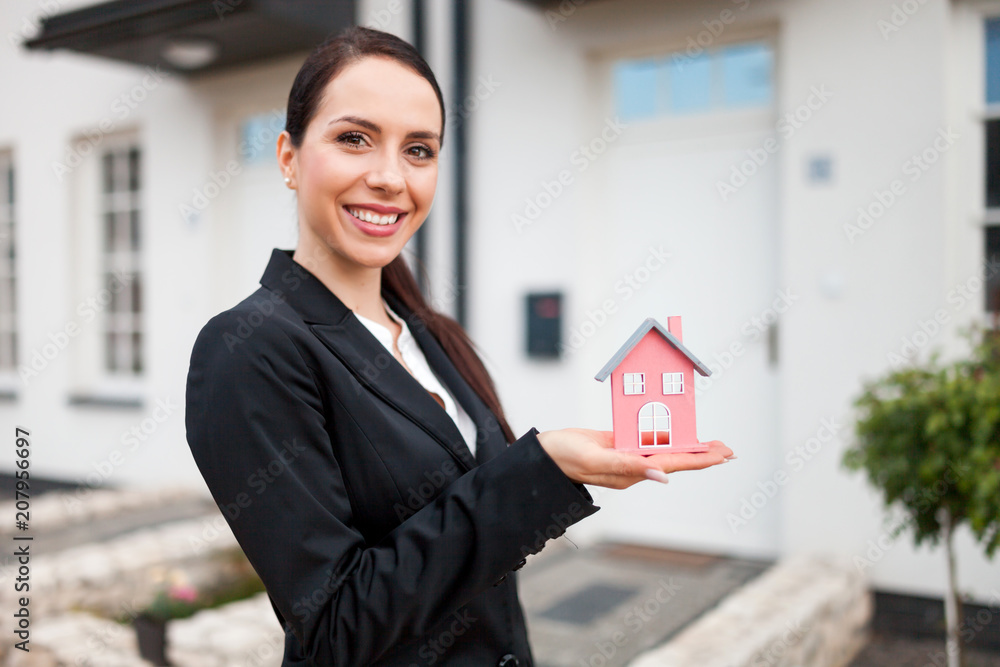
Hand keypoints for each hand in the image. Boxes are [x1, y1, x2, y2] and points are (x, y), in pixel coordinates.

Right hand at [536, 428, 733, 489]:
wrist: (543, 454)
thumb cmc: (565, 457)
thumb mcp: (596, 460)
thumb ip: (628, 467)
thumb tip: (662, 476)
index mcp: (630, 472)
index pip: (672, 463)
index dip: (699, 459)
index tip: (722, 455)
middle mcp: (632, 467)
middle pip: (675, 459)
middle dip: (702, 454)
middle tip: (728, 450)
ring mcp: (625, 456)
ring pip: (664, 450)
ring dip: (688, 446)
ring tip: (711, 444)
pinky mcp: (617, 444)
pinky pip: (645, 440)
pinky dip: (664, 435)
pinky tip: (675, 433)